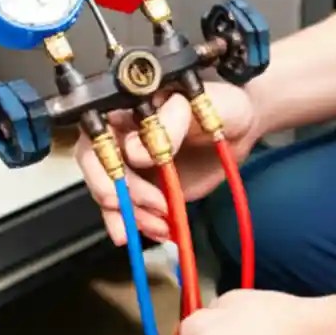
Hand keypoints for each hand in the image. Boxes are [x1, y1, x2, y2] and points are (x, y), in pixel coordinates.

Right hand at [73, 82, 261, 244]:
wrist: (240, 130)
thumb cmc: (221, 105)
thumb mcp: (199, 104)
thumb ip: (170, 121)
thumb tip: (135, 152)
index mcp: (126, 108)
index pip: (96, 132)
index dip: (104, 157)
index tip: (133, 171)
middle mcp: (120, 135)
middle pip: (94, 165)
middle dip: (113, 191)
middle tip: (144, 204)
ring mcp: (129, 164)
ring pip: (108, 193)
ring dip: (129, 215)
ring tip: (159, 224)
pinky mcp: (142, 187)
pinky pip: (128, 210)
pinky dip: (138, 225)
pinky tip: (157, 230)